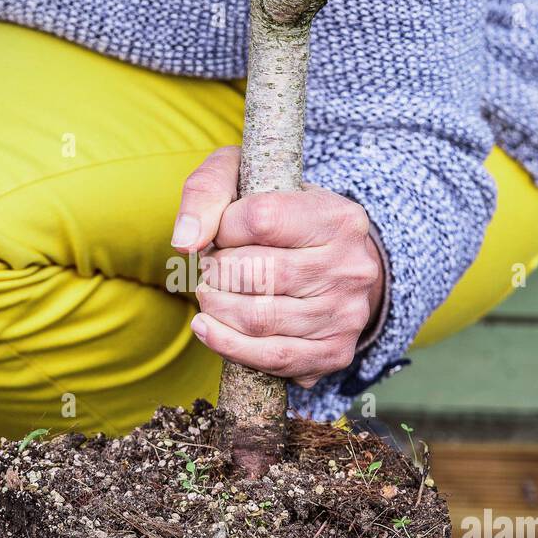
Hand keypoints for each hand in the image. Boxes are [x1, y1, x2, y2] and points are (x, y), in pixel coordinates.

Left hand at [172, 146, 384, 388]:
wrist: (329, 263)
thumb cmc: (279, 218)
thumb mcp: (245, 179)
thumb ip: (207, 192)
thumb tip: (185, 242)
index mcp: (339, 217)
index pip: (261, 219)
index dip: (224, 228)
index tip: (221, 232)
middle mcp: (352, 266)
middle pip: (257, 273)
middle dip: (216, 272)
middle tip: (210, 268)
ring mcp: (347, 313)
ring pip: (259, 319)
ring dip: (215, 308)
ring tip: (209, 293)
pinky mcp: (335, 351)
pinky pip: (272, 357)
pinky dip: (227, 345)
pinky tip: (207, 328)